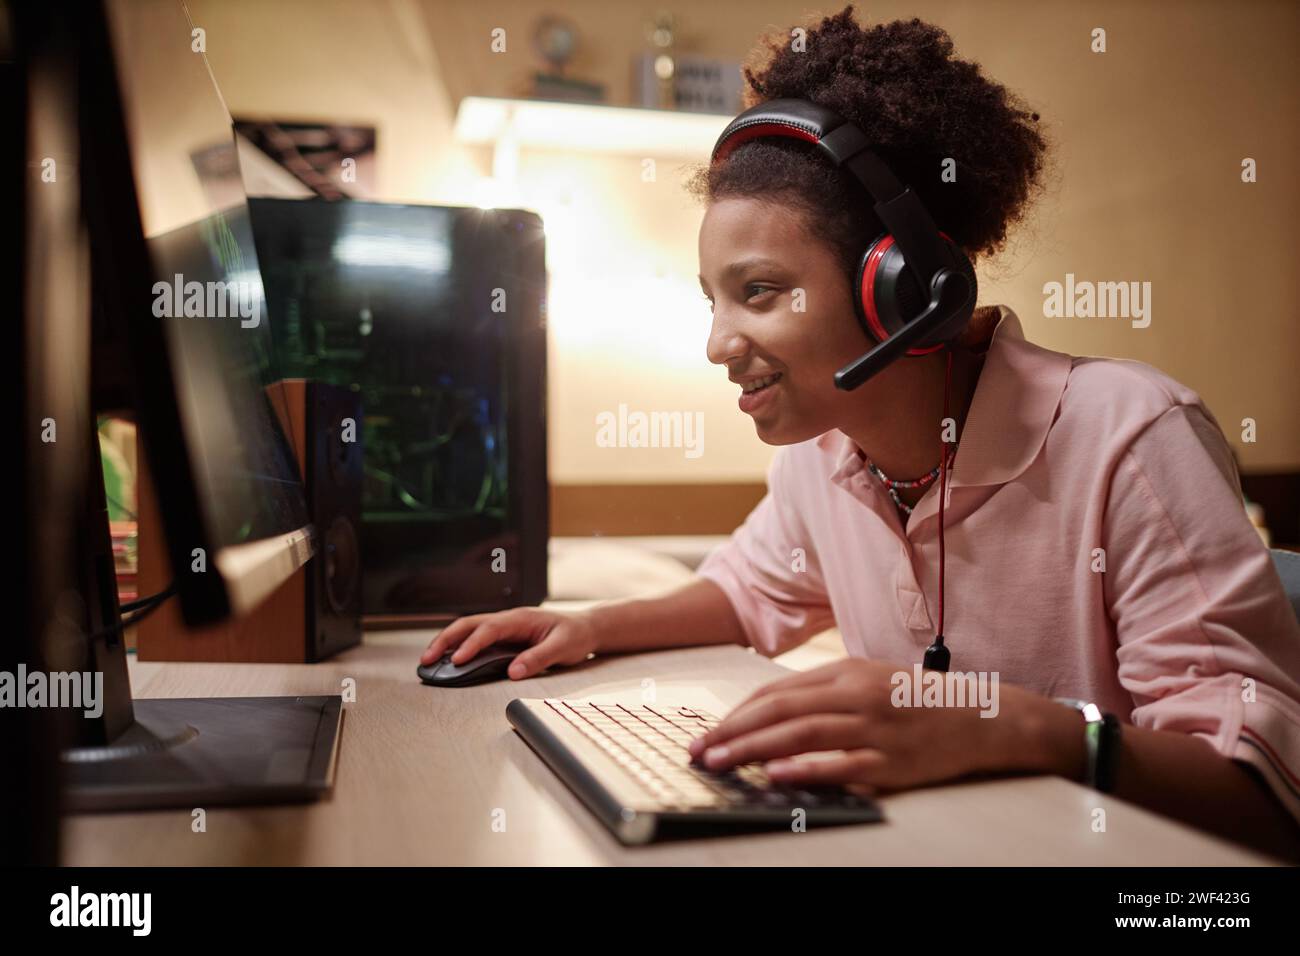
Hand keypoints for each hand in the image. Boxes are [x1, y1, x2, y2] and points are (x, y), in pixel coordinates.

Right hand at [419, 607, 599, 680]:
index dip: (472, 644)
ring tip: (429, 660)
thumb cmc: (575, 635)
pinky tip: (448, 659)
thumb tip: (513, 672)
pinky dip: (459, 646)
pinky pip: (477, 638)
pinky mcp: (504, 637)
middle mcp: (509, 619)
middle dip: (446, 640)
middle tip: (427, 659)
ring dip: (448, 642)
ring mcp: (504, 627)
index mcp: (521, 619)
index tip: (458, 660)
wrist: (585, 628)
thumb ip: (538, 659)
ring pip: (469, 629)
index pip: (490, 629)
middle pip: (469, 624)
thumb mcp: (563, 648)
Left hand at [686, 658, 1024, 791]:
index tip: (707, 731)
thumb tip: (767, 711)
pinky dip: (806, 769)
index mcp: (844, 672)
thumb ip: (820, 692)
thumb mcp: (865, 679)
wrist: (978, 716)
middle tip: (700, 750)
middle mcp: (855, 695)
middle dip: (733, 731)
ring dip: (754, 749)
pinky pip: (840, 766)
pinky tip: (777, 774)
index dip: (737, 712)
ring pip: (802, 735)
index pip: (776, 691)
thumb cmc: (913, 699)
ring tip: (722, 762)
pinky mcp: (890, 762)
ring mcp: (872, 727)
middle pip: (780, 711)